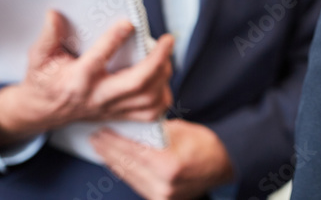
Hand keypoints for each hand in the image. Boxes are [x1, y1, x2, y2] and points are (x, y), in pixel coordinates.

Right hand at [0, 10, 174, 146]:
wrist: (42, 111)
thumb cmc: (44, 80)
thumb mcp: (38, 57)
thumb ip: (47, 36)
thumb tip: (54, 14)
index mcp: (76, 80)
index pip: (97, 60)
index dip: (114, 40)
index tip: (129, 22)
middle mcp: (97, 96)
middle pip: (136, 83)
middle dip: (157, 61)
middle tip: (168, 40)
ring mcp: (111, 108)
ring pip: (147, 99)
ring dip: (163, 76)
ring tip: (167, 55)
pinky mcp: (119, 114)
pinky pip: (148, 114)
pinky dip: (162, 97)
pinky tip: (164, 79)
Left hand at [91, 119, 234, 199]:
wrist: (225, 165)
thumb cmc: (205, 145)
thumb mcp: (179, 130)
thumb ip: (152, 131)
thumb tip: (127, 127)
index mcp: (168, 164)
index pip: (131, 151)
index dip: (113, 140)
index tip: (100, 131)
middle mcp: (163, 185)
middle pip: (126, 166)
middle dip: (108, 151)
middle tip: (94, 137)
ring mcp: (161, 196)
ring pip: (128, 177)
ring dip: (112, 162)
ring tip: (100, 148)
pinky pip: (136, 184)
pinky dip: (125, 172)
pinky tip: (116, 162)